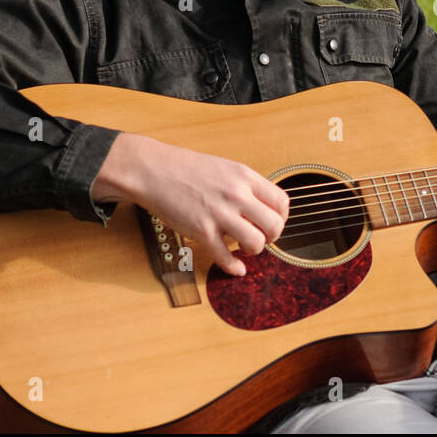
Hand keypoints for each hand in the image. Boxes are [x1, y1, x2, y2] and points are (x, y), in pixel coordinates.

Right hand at [91, 133, 289, 275]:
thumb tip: (266, 208)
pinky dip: (233, 267)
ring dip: (254, 250)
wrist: (155, 170)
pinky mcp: (201, 230)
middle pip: (274, 225)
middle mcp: (236, 194)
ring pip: (255, 243)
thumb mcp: (227, 169)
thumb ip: (247, 187)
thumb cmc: (189, 169)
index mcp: (245, 177)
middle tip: (262, 237)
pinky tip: (236, 268)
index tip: (273, 223)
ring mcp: (219, 213)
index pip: (281, 202)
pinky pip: (225, 257)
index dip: (281, 218)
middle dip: (272, 237)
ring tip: (245, 247)